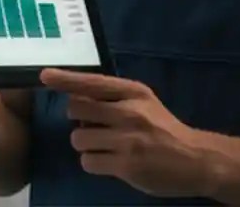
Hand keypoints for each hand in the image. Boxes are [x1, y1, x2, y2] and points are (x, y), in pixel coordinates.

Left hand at [40, 69, 216, 197]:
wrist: (194, 158)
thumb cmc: (164, 129)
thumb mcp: (144, 103)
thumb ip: (115, 98)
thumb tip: (77, 98)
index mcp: (134, 92)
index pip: (93, 82)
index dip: (66, 79)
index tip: (45, 75)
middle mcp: (129, 112)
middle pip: (77, 109)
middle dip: (78, 120)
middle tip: (94, 126)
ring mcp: (127, 139)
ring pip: (78, 139)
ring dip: (85, 145)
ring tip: (104, 147)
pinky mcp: (126, 165)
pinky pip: (88, 162)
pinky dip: (93, 163)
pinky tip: (109, 162)